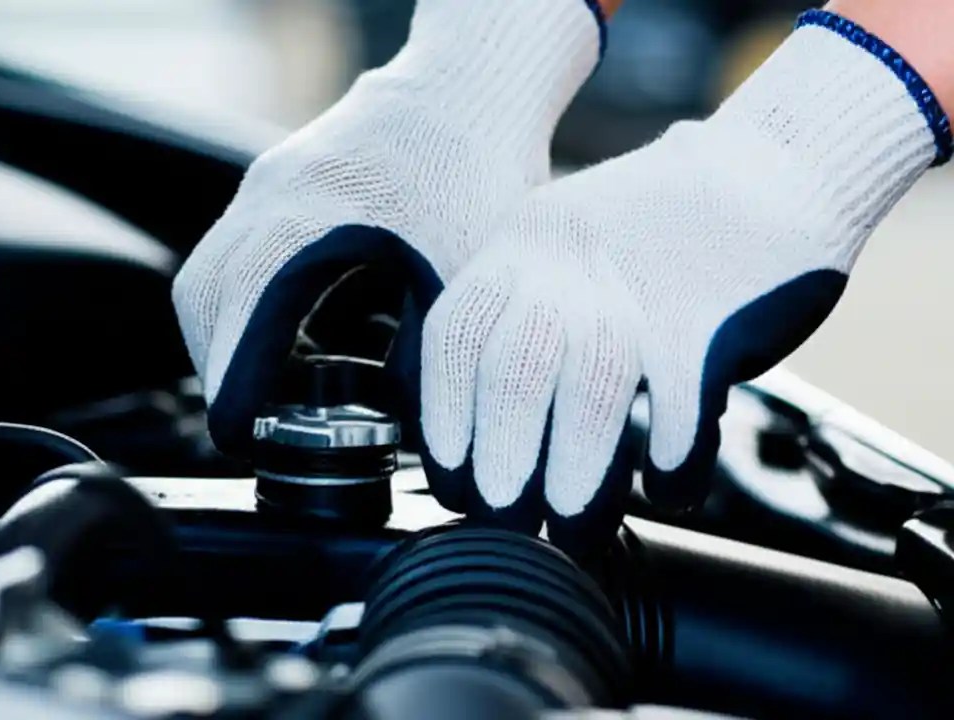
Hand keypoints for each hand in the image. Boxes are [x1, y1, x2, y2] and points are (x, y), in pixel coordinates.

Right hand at [173, 0, 606, 454]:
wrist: (472, 88)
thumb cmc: (475, 175)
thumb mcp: (459, 283)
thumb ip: (426, 361)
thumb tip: (410, 433)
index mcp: (305, 228)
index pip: (238, 328)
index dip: (234, 393)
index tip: (239, 439)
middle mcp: (270, 200)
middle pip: (203, 299)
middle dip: (215, 366)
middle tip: (244, 419)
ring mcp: (268, 182)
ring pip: (211, 271)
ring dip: (223, 331)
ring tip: (258, 382)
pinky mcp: (280, 176)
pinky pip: (235, 246)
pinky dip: (243, 296)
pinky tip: (285, 326)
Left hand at [420, 10, 952, 552]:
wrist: (775, 164)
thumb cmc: (661, 224)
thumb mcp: (565, 238)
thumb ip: (520, 306)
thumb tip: (482, 415)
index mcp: (523, 241)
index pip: (455, 336)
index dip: (443, 417)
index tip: (453, 479)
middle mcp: (569, 257)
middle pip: (512, 373)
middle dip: (502, 460)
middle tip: (505, 520)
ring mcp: (642, 282)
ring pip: (592, 395)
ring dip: (580, 476)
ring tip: (575, 530)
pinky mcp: (713, 314)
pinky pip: (681, 410)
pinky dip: (673, 464)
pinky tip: (669, 488)